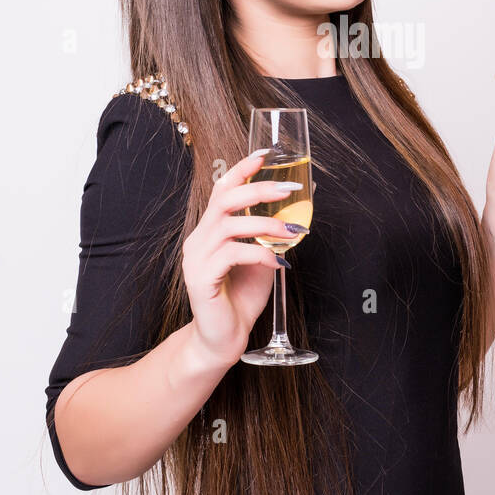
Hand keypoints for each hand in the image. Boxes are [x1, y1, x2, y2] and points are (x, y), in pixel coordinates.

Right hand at [182, 151, 302, 367]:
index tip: (264, 155)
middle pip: (225, 199)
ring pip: (229, 225)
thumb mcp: (262, 260)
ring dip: (265, 224)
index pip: (221, 189)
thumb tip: (296, 211)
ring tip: (291, 232)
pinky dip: (260, 254)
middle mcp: (199, 239)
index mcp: (210, 230)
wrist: (223, 338)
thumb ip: (270, 237)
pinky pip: (232, 255)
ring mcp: (197, 258)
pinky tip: (278, 263)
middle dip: (259, 189)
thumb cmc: (241, 297)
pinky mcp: (201, 279)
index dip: (241, 170)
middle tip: (289, 191)